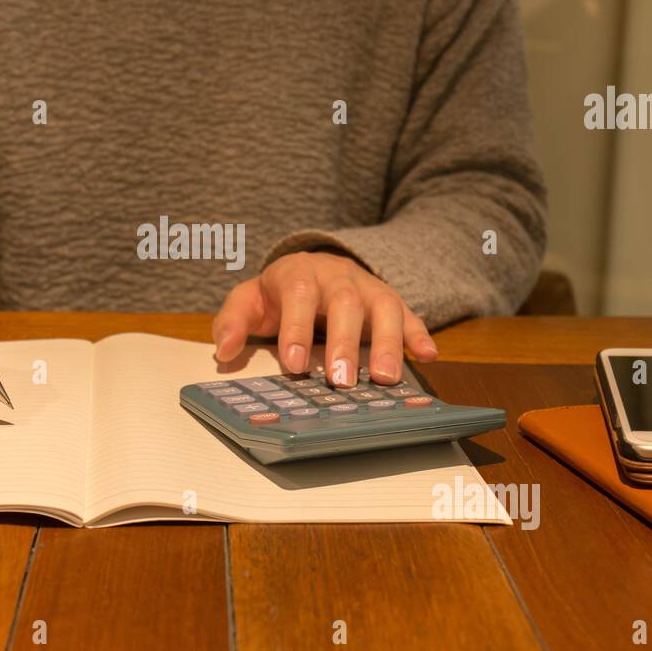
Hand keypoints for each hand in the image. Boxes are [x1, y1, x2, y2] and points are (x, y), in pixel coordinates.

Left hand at [211, 251, 436, 385]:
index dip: (296, 327)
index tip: (294, 364)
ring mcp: (367, 286)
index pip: (298, 293)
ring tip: (386, 379)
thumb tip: (223, 351)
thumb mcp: (248, 300)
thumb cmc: (277, 294)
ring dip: (387, 342)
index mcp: (298, 273)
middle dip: (344, 342)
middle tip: (341, 382)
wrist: (310, 268)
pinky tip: (428, 356)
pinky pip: (410, 313)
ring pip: (383, 306)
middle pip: (344, 301)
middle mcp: (337, 276)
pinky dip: (419, 333)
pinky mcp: (390, 301)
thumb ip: (233, 321)